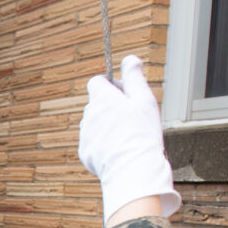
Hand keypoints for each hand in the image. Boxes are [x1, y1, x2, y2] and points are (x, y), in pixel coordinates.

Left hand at [77, 55, 180, 224]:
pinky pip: (94, 143)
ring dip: (108, 126)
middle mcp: (87, 114)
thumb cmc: (142, 133)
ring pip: (95, 124)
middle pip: (97, 104)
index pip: (97, 81)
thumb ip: (134, 77)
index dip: (113, 85)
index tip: (126, 95)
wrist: (133, 169)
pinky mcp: (85, 153)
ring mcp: (84, 134)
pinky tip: (120, 151)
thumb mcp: (144, 100)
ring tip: (128, 137)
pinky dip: (105, 144)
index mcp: (101, 98)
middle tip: (132, 119)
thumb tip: (130, 58)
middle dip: (111, 107)